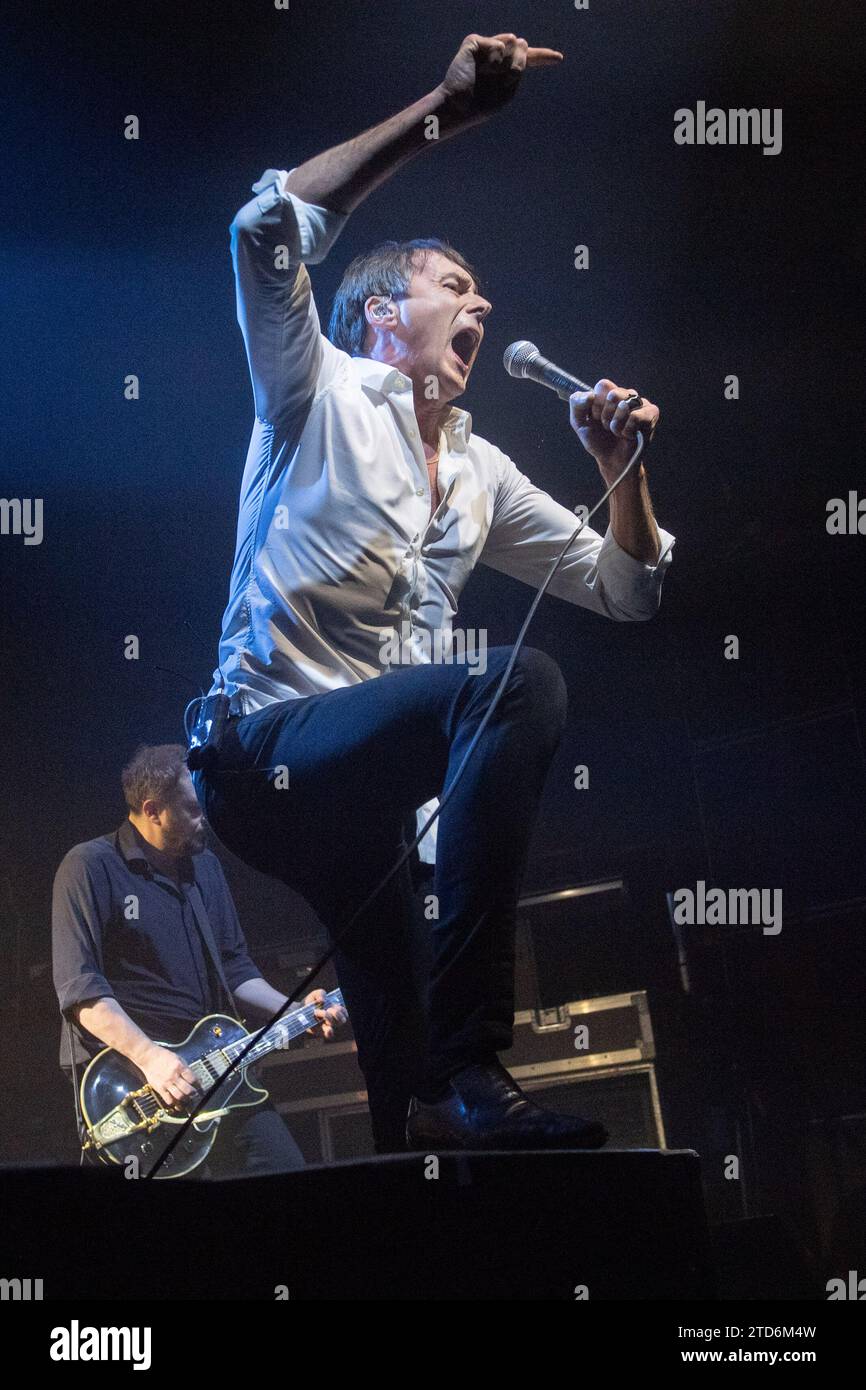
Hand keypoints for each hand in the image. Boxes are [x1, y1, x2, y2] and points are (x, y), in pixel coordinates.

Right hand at [141, 1044, 198, 1108]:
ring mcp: (166, 1083)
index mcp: (180, 1067)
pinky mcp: (159, 1089)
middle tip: (195, 1094)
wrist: (148, 1057)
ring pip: (179, 1096)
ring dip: (185, 1100)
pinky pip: (168, 1100)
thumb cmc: (163, 1056)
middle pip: (187, 1090)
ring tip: (187, 1099)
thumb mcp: (178, 1058)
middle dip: (193, 1093)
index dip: (199, 1084)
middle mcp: (174, 1076)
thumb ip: (185, 1068)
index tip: (200, 1086)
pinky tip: (177, 1103)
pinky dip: (174, 1103)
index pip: (193, 1079)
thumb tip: (194, 1077)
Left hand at [304, 989, 346, 1040]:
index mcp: (334, 1009)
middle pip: (341, 1020)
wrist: (299, 1009)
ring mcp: (326, 1026)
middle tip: (329, 1009)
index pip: (344, 1013)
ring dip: (328, 1017)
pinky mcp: (320, 1031)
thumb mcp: (315, 994)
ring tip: (316, 1011)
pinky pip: (328, 1035)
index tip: (336, 1006)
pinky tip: (328, 1029)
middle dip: (336, 1014)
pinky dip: (330, 1032)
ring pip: (334, 1025)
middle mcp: (332, 1019)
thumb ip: (321, 993)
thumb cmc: (310, 1002)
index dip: (343, 1011)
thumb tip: (323, 1000)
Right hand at [438, 33, 562, 128]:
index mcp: (507, 71)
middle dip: (517, 66)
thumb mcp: (508, 91)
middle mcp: (498, 57)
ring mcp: (486, 49)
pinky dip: (494, 56)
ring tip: (488, 75)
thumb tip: (516, 37)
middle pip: (522, 51)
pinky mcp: (474, 43)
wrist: (460, 105)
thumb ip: (518, 67)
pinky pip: (496, 43)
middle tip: (502, 80)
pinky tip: (483, 66)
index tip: (559, 58)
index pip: (529, 61)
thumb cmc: (482, 104)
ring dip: (504, 64)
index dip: (544, 57)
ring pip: (510, 45)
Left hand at [569, 379, 659, 478]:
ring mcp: (640, 402)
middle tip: (607, 427)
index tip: (595, 418)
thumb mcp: (579, 422)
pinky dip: (627, 430)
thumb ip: (576, 403)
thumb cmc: (598, 440)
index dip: (596, 404)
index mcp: (610, 393)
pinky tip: (628, 435)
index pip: (603, 385)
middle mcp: (626, 395)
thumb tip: (590, 395)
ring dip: (616, 424)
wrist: (611, 461)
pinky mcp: (652, 413)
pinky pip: (636, 416)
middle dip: (606, 416)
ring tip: (617, 432)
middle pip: (614, 394)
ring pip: (625, 405)